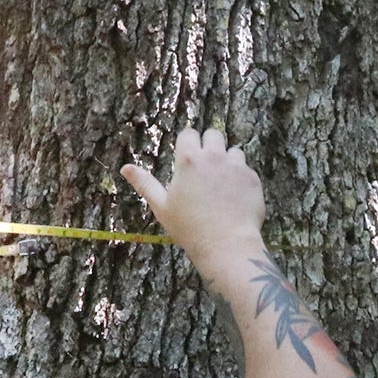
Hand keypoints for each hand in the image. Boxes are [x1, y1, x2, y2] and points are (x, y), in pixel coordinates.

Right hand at [122, 128, 265, 263]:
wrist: (226, 244)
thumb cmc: (189, 228)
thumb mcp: (161, 206)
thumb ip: (145, 183)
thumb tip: (125, 168)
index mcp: (189, 161)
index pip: (189, 134)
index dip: (188, 144)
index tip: (187, 157)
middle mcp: (214, 157)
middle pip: (213, 134)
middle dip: (209, 146)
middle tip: (205, 168)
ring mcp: (236, 166)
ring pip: (233, 151)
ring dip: (227, 161)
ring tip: (221, 184)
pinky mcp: (253, 178)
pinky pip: (247, 169)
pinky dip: (241, 177)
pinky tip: (235, 196)